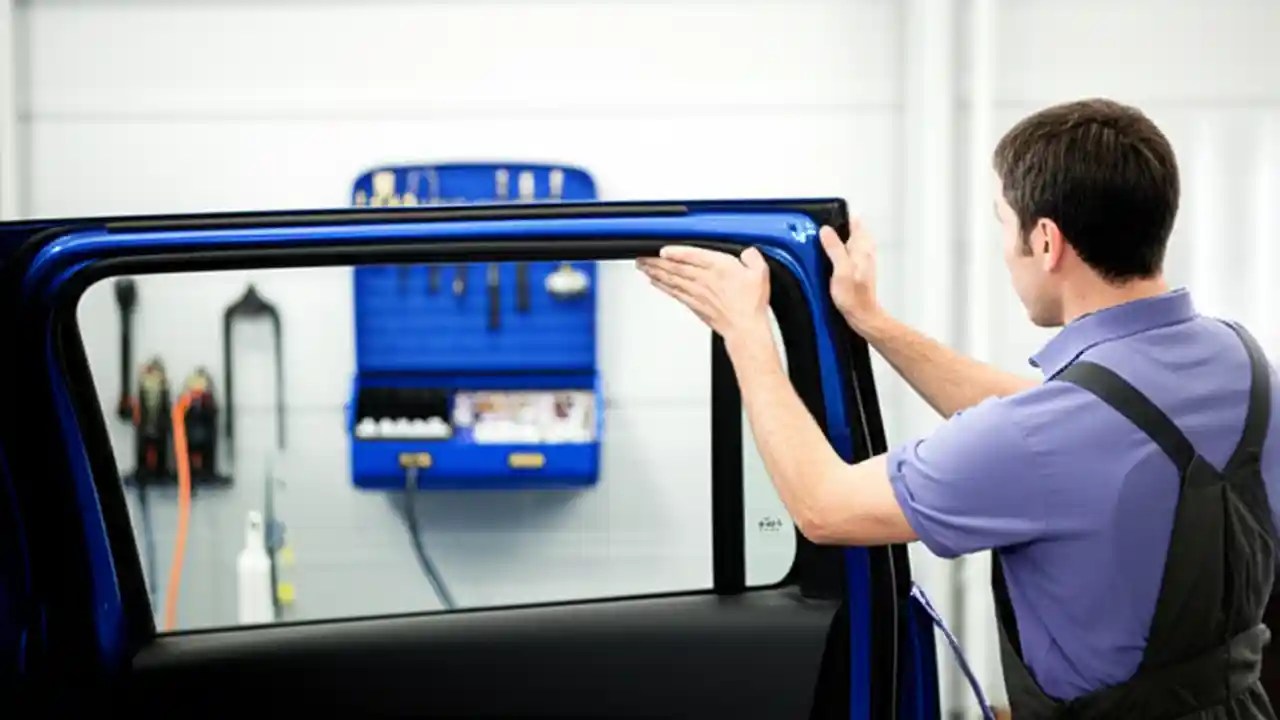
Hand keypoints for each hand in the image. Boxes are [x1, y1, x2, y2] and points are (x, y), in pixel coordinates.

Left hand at [636, 245, 771, 344]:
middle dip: (656, 262)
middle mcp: (704, 279)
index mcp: (718, 267)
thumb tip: (748, 253)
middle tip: (642, 257)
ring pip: (672, 280)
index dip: (675, 251)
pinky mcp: (695, 305)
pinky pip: (675, 293)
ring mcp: (698, 293)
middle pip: (675, 268)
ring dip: (655, 272)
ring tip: (643, 267)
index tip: (661, 249)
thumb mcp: (759, 272)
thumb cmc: (751, 304)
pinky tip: (655, 283)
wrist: (745, 328)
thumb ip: (752, 257)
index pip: (692, 255)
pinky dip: (663, 287)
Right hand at [819, 219, 884, 333]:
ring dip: (841, 238)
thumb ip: (835, 248)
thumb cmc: (853, 297)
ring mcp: (863, 261)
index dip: (843, 216)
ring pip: (852, 241)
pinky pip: (850, 252)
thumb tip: (826, 230)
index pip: (856, 222)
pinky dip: (841, 250)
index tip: (829, 214)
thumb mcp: (841, 270)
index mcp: (861, 248)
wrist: (862, 315)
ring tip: (825, 237)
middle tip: (825, 224)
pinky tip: (831, 256)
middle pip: (854, 230)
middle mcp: (865, 252)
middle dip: (840, 225)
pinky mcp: (859, 270)